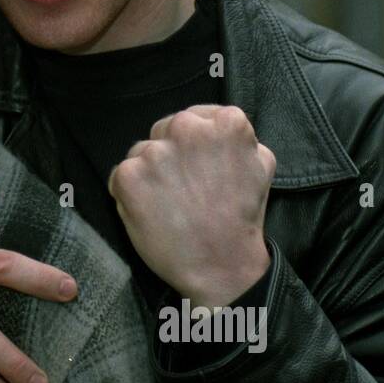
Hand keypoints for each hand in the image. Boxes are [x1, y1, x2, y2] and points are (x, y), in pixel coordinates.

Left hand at [108, 105, 273, 307]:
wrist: (220, 265)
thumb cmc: (242, 218)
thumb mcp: (262, 164)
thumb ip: (240, 137)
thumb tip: (219, 125)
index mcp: (224, 123)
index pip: (199, 117)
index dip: (198, 145)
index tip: (203, 167)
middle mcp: (186, 128)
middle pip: (166, 129)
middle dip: (172, 153)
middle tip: (185, 187)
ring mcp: (154, 152)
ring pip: (142, 151)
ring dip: (150, 172)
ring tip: (170, 202)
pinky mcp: (128, 175)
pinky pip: (121, 174)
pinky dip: (130, 191)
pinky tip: (151, 210)